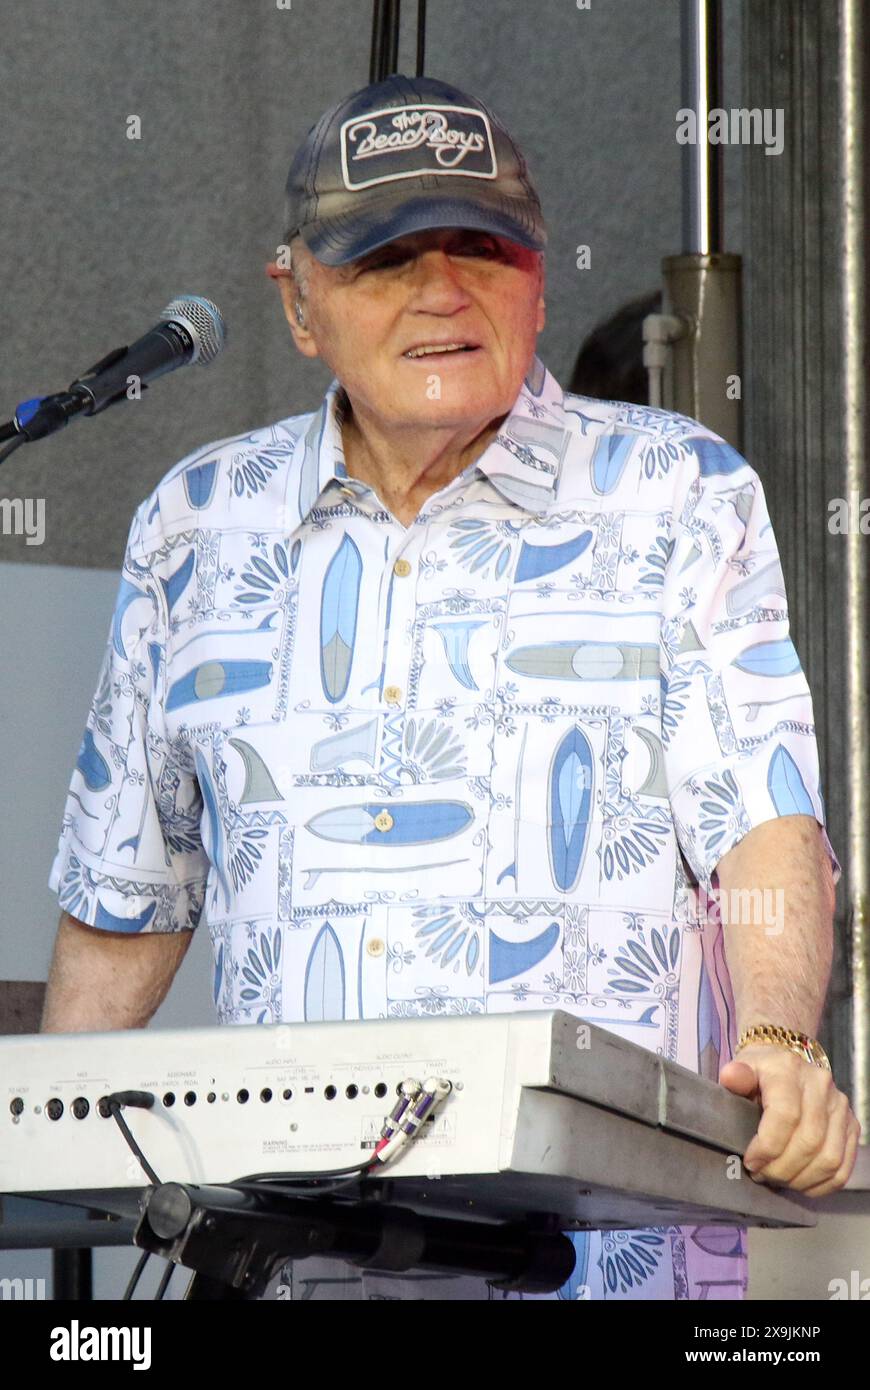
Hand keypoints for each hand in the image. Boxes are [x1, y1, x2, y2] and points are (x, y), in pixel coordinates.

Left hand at [718, 1044, 861, 1196]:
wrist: (786, 1067)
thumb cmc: (759, 1074)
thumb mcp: (742, 1069)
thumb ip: (735, 1076)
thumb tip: (730, 1078)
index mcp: (789, 1070)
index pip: (786, 1115)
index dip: (767, 1146)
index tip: (750, 1161)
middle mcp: (821, 1086)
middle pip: (809, 1141)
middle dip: (781, 1169)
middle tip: (760, 1175)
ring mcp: (840, 1107)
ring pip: (829, 1159)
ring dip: (800, 1179)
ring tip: (777, 1179)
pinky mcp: (852, 1127)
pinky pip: (843, 1167)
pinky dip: (821, 1184)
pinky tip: (799, 1184)